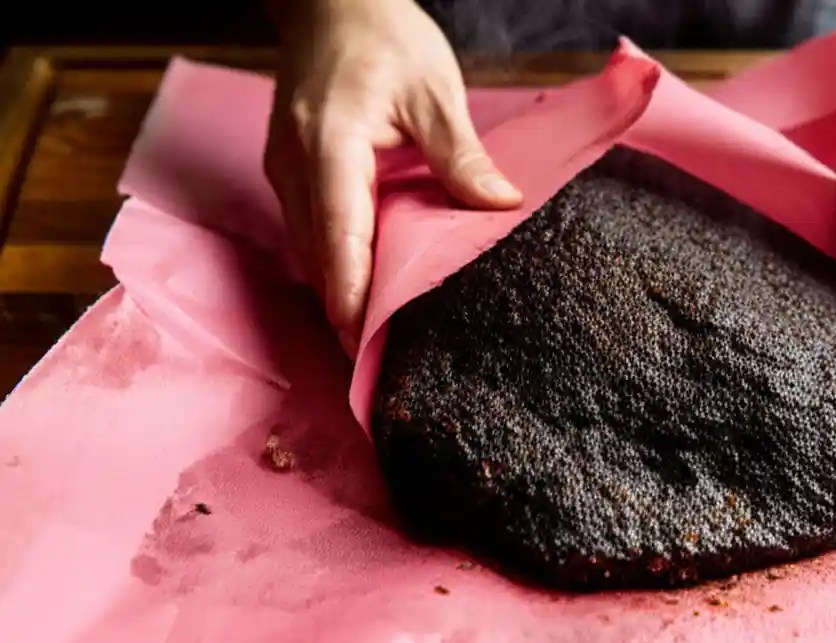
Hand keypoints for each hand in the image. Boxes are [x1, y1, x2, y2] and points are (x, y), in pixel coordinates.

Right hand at [264, 0, 522, 354]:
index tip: (361, 344)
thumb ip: (461, 153)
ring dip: (339, 290)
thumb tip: (500, 204)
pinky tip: (364, 286)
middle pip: (320, 253)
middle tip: (377, 363)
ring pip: (311, 247)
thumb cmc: (382, 35)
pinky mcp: (290, 169)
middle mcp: (295, 163)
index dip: (351, 293)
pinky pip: (310, 228)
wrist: (329, 0)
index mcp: (330, 143)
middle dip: (344, 309)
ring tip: (372, 340)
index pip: (340, 233)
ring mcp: (285, 167)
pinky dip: (335, 261)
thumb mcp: (434, 90)